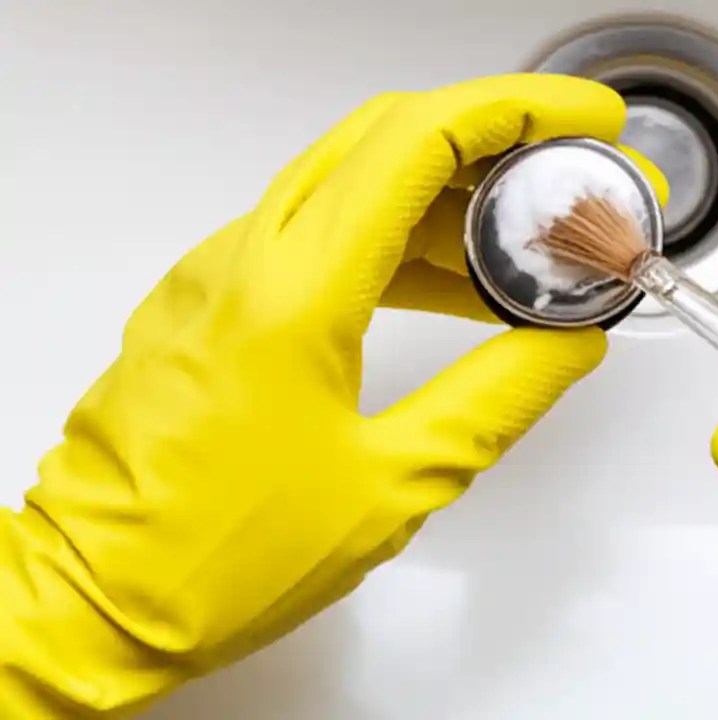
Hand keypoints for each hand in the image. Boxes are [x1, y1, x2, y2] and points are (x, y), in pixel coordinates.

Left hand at [0, 74, 664, 715]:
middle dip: (493, 138)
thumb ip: (498, 398)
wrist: (95, 601)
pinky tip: (455, 289)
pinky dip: (395, 241)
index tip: (588, 119)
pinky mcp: (213, 305)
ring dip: (447, 197)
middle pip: (385, 138)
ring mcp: (221, 275)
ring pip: (351, 185)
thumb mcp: (397, 483)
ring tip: (529, 244)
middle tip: (570, 169)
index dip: (517, 110)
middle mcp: (248, 257)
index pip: (418, 141)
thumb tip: (570, 343)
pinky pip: (317, 237)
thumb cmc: (222, 557)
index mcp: (296, 289)